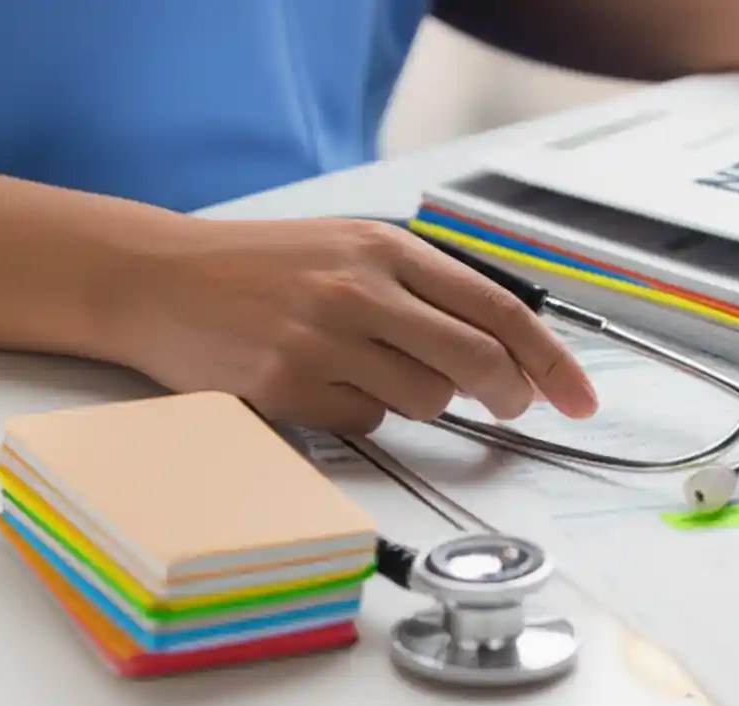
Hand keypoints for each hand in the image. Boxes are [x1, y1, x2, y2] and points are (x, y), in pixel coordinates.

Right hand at [116, 218, 598, 433]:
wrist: (159, 277)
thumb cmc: (262, 266)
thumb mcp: (349, 248)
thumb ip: (424, 291)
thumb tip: (501, 355)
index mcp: (386, 248)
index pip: (499, 310)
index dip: (552, 360)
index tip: (580, 397)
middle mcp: (361, 290)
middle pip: (478, 363)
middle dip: (510, 395)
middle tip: (511, 407)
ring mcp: (323, 341)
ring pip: (425, 402)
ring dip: (420, 399)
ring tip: (371, 370)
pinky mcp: (290, 388)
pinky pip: (367, 425)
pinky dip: (362, 415)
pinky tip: (323, 384)